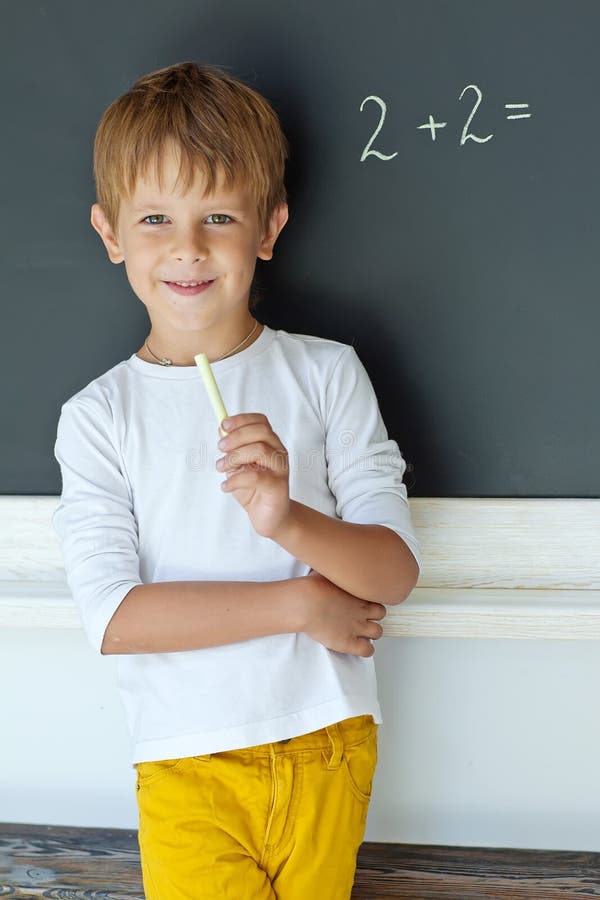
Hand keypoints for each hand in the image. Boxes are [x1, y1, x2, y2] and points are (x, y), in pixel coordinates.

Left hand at [216, 413, 290, 537]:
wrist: (269, 517)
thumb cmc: (253, 489)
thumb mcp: (237, 465)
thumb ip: (232, 448)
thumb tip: (222, 429)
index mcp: (271, 444)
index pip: (261, 421)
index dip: (242, 420)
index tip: (223, 425)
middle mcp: (279, 453)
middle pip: (262, 431)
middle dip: (237, 436)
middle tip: (220, 447)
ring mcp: (281, 469)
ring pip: (259, 450)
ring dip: (234, 457)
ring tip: (221, 468)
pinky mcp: (278, 486)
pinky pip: (255, 477)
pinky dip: (235, 480)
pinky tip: (226, 486)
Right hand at [302, 570, 386, 656]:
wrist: (306, 604)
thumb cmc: (312, 587)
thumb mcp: (327, 571)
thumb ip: (333, 572)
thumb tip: (330, 563)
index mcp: (358, 593)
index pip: (376, 597)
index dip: (370, 601)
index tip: (362, 603)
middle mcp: (361, 610)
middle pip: (381, 614)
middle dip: (374, 616)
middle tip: (362, 617)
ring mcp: (357, 627)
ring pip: (378, 632)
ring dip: (371, 633)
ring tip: (361, 633)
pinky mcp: (349, 642)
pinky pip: (367, 650)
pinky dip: (365, 650)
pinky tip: (358, 647)